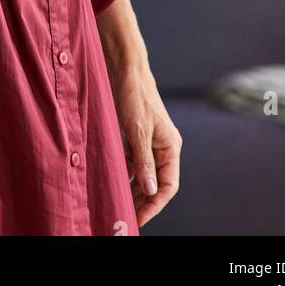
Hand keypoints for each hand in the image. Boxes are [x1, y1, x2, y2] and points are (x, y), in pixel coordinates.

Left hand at [104, 51, 181, 227]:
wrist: (124, 66)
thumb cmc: (134, 94)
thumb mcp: (138, 130)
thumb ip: (144, 161)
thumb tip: (151, 191)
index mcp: (170, 146)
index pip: (167, 185)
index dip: (154, 204)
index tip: (138, 218)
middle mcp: (162, 146)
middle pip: (155, 182)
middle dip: (142, 200)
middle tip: (124, 214)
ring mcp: (148, 141)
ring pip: (143, 173)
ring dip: (133, 188)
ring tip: (118, 202)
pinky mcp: (135, 135)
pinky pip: (133, 161)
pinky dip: (125, 173)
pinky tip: (114, 181)